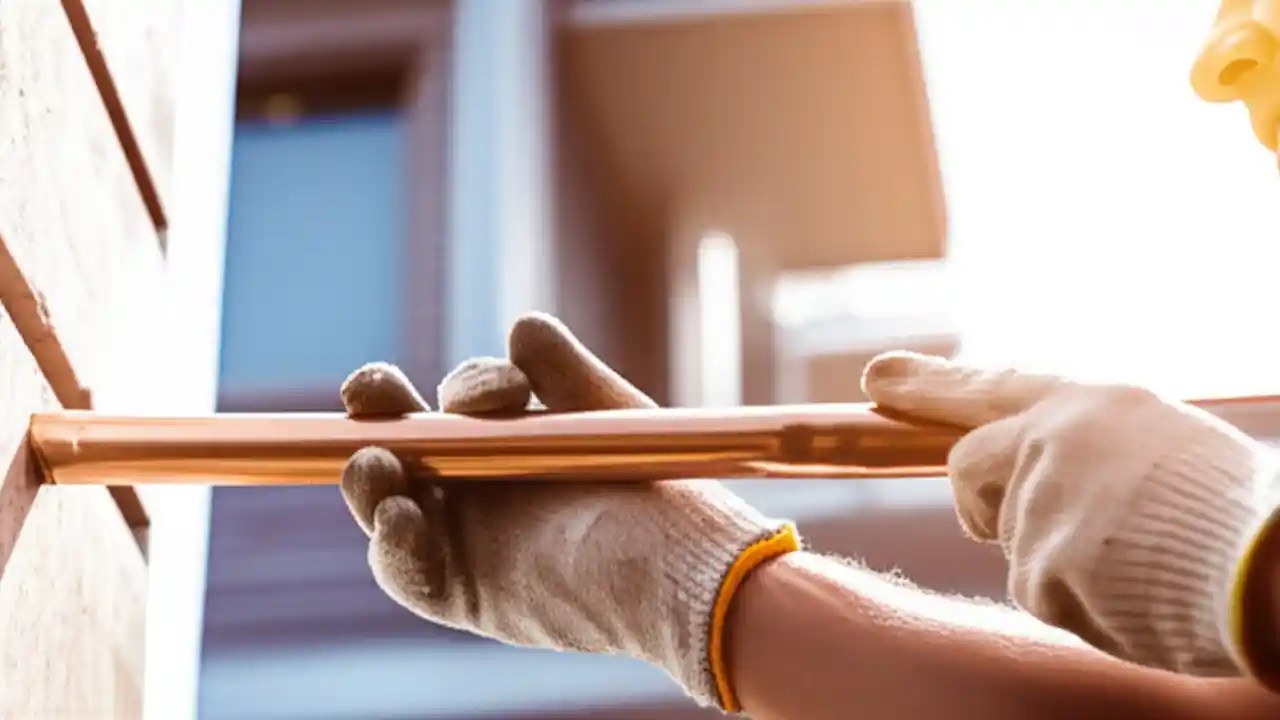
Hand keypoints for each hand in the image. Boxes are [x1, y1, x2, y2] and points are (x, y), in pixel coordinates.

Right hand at [337, 313, 799, 711]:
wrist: (692, 564)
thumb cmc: (664, 492)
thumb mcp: (609, 416)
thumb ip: (563, 372)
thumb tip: (520, 327)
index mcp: (504, 454)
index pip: (439, 417)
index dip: (413, 395)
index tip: (448, 387)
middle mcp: (479, 500)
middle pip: (399, 457)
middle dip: (376, 420)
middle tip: (368, 394)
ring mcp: (470, 550)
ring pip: (389, 513)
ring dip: (369, 486)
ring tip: (379, 462)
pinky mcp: (472, 598)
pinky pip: (411, 577)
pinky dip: (394, 548)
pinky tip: (401, 516)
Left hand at [861, 351, 1279, 688]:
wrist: (1274, 570)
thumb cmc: (1235, 512)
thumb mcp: (1162, 444)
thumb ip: (1090, 446)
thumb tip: (1038, 470)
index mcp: (1093, 402)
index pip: (992, 386)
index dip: (932, 384)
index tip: (878, 377)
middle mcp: (1053, 442)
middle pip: (967, 469)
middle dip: (979, 502)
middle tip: (993, 520)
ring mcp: (1041, 504)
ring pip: (1014, 542)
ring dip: (1057, 561)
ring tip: (1137, 562)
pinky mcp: (1041, 569)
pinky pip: (1040, 592)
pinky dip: (1079, 602)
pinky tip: (1133, 594)